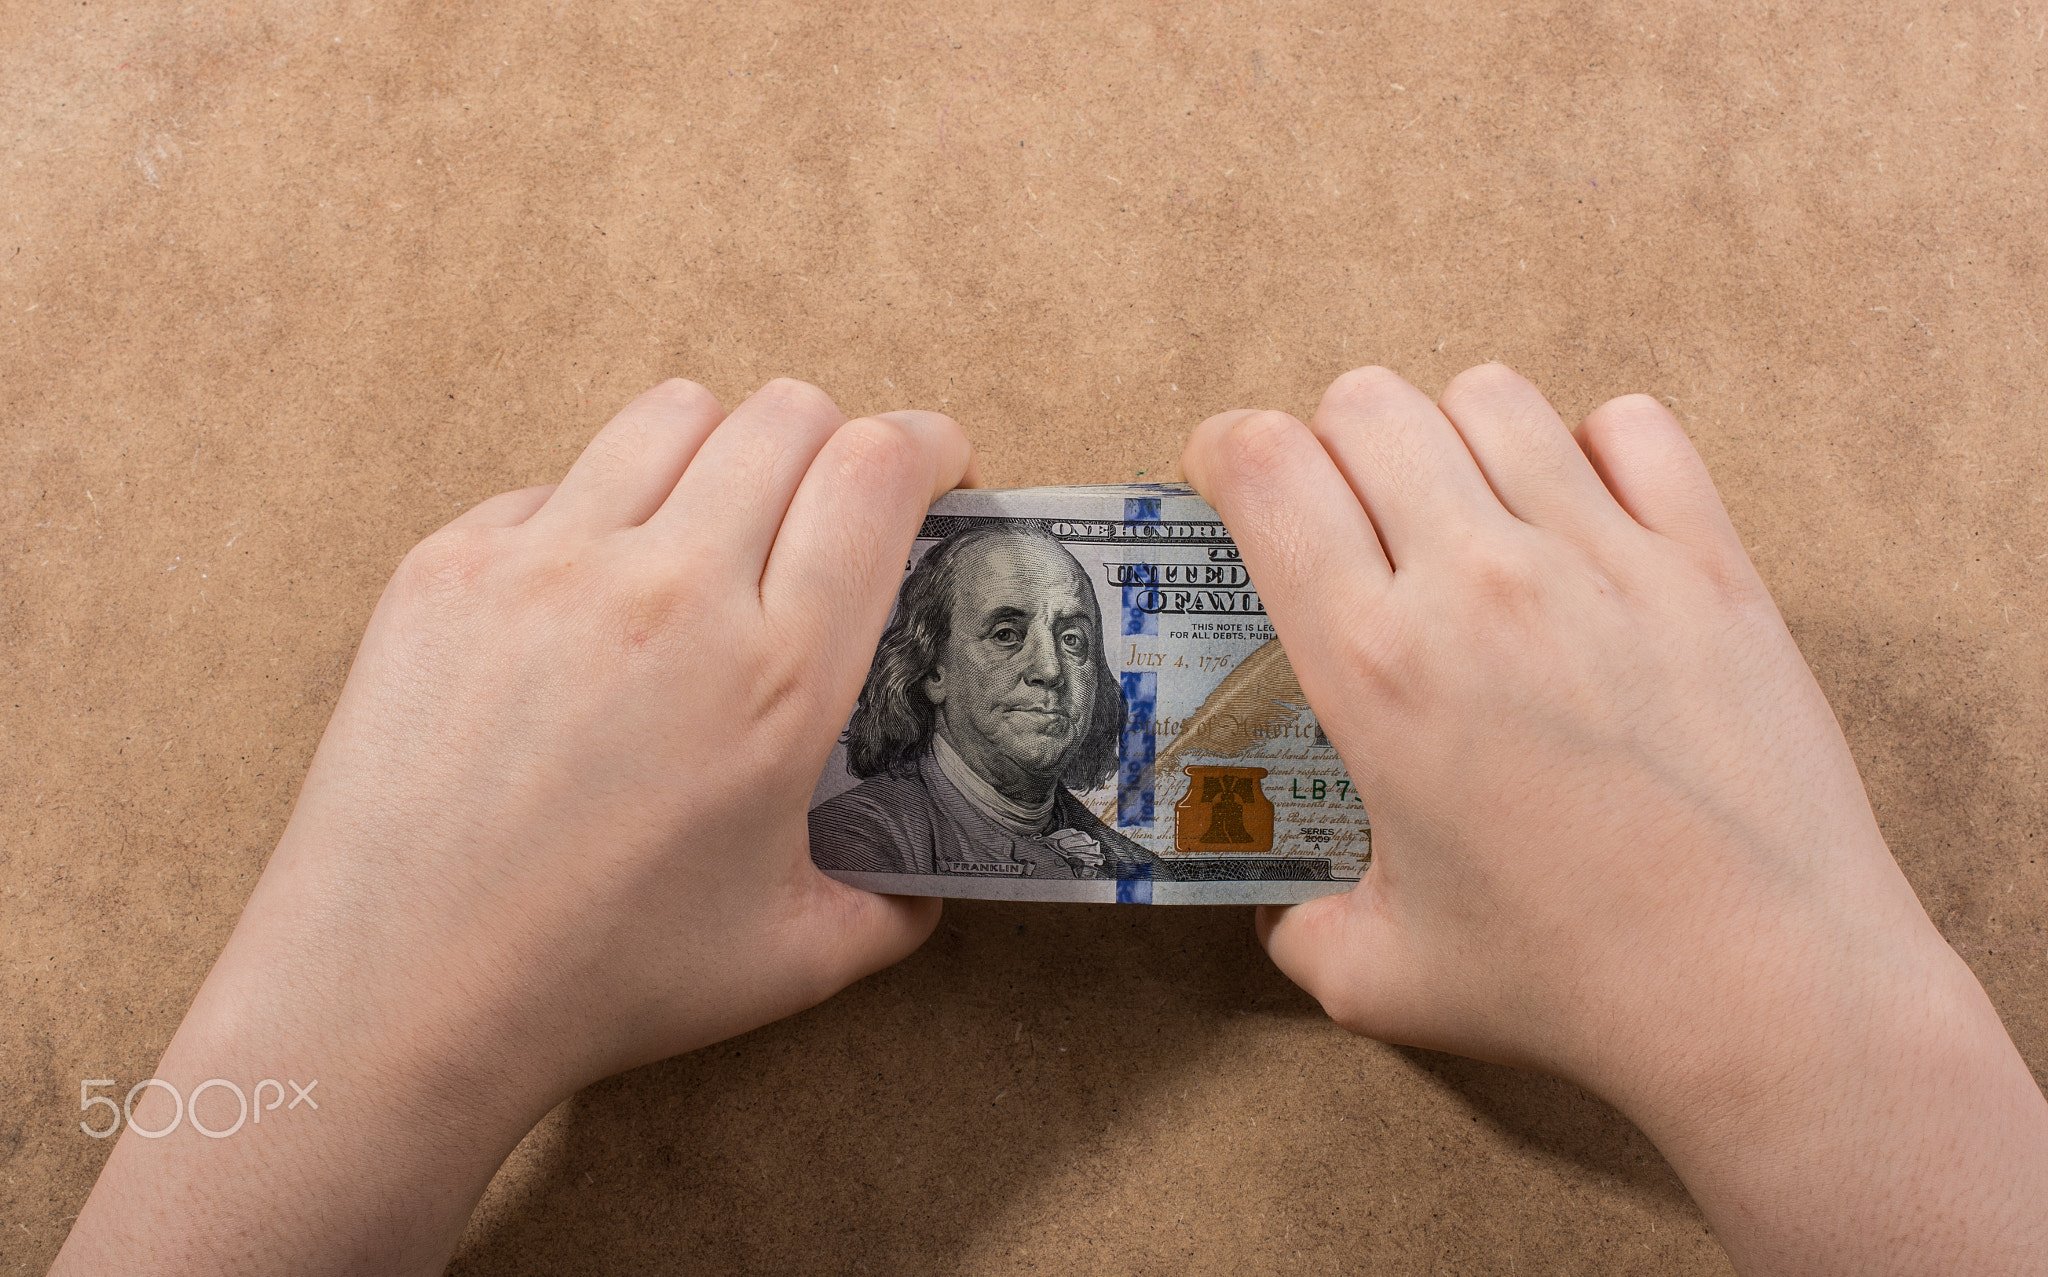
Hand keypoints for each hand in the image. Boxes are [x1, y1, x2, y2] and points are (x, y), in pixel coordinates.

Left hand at [55, 379, 973, 1274]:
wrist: (394, 991)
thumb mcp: (793, 956)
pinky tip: (592, 601)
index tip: (936, 470)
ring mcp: (548, 563)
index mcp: (777, 676)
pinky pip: (557, 483)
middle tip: (830, 508)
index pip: (875, 473)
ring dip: (722, 450)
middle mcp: (669, 591)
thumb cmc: (597, 979)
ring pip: (673, 413)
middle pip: (786, 414)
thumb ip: (893, 906)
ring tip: (715, 523)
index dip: (928, 445)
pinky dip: (601, 514)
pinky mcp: (452, 564)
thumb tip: (928, 879)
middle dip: (835, 443)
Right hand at [1182, 365, 2047, 1274]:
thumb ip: (1300, 931)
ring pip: (1491, 396)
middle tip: (1348, 510)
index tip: (1227, 482)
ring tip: (1467, 508)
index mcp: (1374, 665)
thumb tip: (1281, 911)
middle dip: (1331, 440)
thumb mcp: (1383, 977)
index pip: (1264, 467)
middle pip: (1366, 402)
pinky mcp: (1709, 563)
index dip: (1223, 451)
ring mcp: (1603, 559)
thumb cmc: (1571, 984)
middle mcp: (1479, 583)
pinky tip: (1586, 517)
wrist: (1764, 992)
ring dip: (1453, 436)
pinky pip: (1633, 427)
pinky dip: (1594, 449)